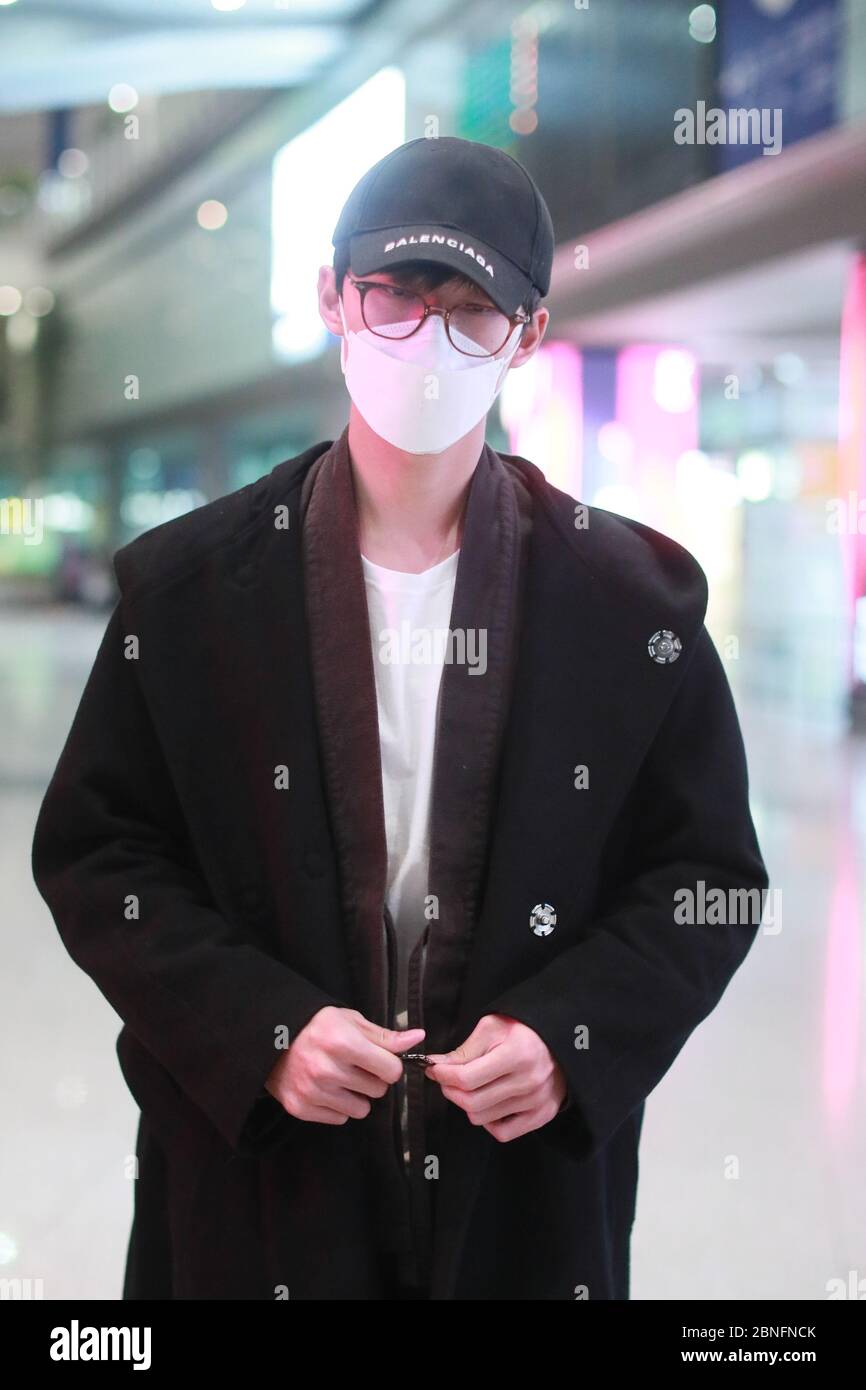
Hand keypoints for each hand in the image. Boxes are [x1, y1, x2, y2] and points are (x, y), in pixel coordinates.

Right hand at [265, 1006, 424, 1124]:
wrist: (271, 1038)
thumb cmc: (316, 1026)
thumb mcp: (351, 1021)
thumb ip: (385, 1035)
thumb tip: (418, 1038)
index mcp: (343, 1043)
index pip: (391, 1070)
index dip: (389, 1065)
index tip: (379, 1060)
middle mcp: (327, 1070)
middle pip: (378, 1091)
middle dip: (372, 1079)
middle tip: (355, 1066)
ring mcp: (313, 1091)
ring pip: (361, 1109)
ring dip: (356, 1095)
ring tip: (340, 1078)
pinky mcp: (301, 1108)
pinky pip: (340, 1118)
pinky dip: (337, 1106)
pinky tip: (326, 1088)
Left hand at [424, 1013, 567, 1141]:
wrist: (559, 1041)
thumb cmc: (522, 1031)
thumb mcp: (492, 1027)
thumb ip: (465, 1050)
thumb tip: (437, 1066)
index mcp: (517, 1055)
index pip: (466, 1078)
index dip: (443, 1075)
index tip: (435, 1069)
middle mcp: (528, 1082)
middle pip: (471, 1102)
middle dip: (450, 1090)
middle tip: (447, 1079)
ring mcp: (537, 1102)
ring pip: (482, 1118)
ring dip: (467, 1104)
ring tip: (470, 1088)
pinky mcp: (541, 1115)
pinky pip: (503, 1133)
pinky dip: (489, 1122)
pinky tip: (488, 1104)